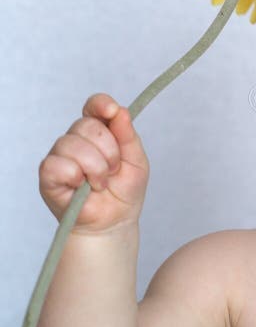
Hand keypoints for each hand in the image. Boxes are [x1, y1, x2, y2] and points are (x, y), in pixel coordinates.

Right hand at [39, 93, 149, 233]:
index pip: (93, 107)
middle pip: (87, 125)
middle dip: (108, 150)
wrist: (114, 221)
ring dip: (95, 167)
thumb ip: (128, 136)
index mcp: (100, 132)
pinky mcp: (48, 175)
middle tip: (113, 170)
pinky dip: (75, 176)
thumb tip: (119, 111)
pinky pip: (57, 164)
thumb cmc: (124, 191)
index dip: (100, 104)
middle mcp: (77, 140)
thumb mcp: (136, 161)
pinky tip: (81, 187)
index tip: (111, 111)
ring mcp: (60, 156)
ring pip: (72, 144)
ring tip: (100, 183)